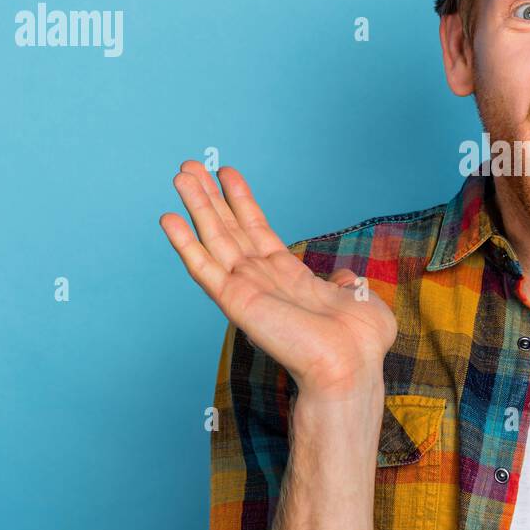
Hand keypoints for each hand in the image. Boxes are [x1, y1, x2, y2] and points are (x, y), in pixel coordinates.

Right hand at [159, 161, 397, 404]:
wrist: (351, 365)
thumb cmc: (361, 343)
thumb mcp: (360, 301)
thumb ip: (347, 284)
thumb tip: (346, 279)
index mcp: (290, 277)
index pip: (258, 230)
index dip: (242, 200)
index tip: (227, 172)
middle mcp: (263, 279)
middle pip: (229, 228)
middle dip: (210, 196)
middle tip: (191, 164)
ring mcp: (246, 289)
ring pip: (214, 239)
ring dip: (196, 206)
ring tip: (181, 173)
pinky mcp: (235, 301)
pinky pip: (204, 267)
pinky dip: (185, 243)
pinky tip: (169, 218)